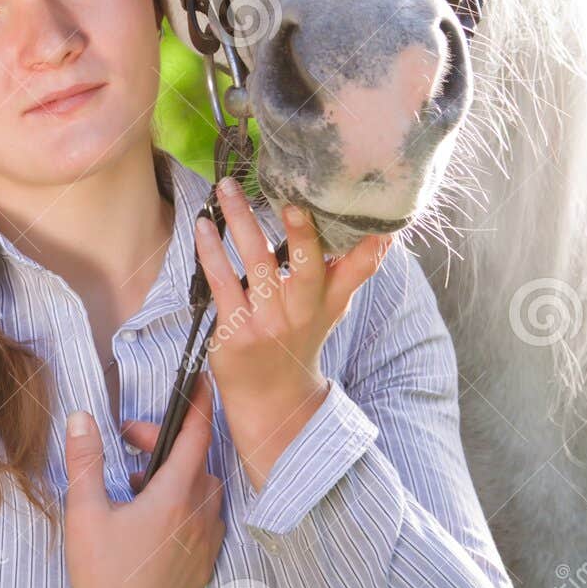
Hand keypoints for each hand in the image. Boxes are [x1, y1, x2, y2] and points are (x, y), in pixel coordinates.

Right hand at [62, 370, 223, 587]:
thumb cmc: (97, 573)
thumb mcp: (84, 510)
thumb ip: (85, 460)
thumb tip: (82, 418)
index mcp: (174, 497)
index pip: (195, 436)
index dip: (198, 404)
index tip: (201, 380)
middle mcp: (199, 517)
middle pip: (194, 461)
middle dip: (164, 444)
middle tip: (128, 442)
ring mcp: (205, 544)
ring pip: (204, 490)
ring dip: (178, 476)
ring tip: (138, 484)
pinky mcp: (203, 567)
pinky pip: (207, 521)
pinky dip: (188, 507)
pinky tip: (155, 519)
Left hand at [192, 177, 394, 491]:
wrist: (270, 398)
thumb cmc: (298, 339)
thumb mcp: (332, 307)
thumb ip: (352, 268)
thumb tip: (382, 229)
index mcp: (330, 299)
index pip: (358, 268)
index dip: (370, 245)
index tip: (373, 217)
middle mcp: (302, 311)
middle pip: (306, 268)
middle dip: (301, 234)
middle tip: (291, 200)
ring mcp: (268, 322)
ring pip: (257, 264)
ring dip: (241, 222)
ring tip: (226, 189)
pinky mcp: (236, 330)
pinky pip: (223, 282)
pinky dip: (211, 251)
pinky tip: (204, 227)